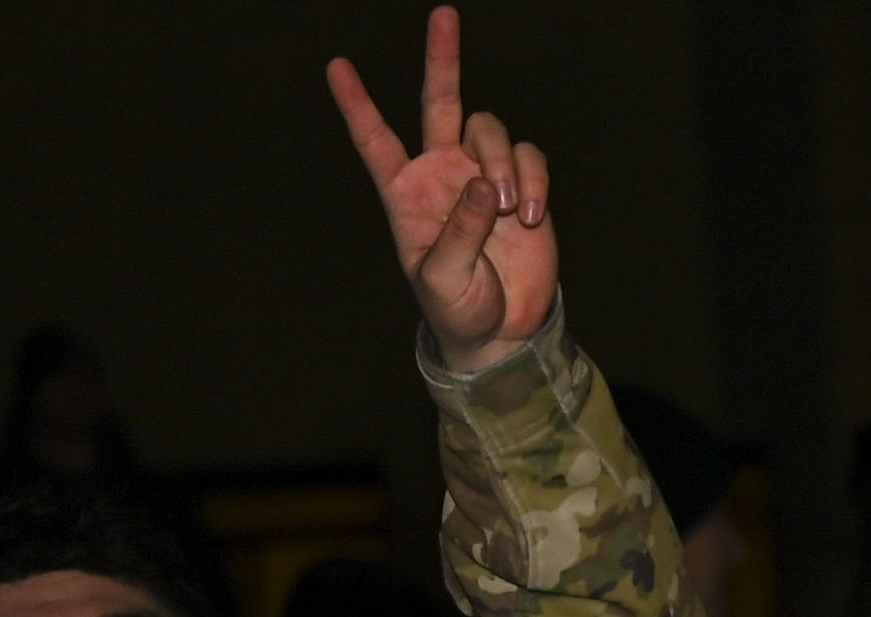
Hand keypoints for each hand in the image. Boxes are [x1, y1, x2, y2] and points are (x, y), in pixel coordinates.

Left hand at [330, 8, 560, 376]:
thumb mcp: (442, 278)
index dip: (356, 104)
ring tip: (509, 210)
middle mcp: (441, 172)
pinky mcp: (524, 188)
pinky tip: (530, 218)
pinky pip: (530, 159)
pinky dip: (534, 181)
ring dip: (503, 164)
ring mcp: (483, 175)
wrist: (503, 331)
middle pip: (439, 101)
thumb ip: (459, 231)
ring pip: (491, 131)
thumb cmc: (457, 307)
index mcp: (405, 192)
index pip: (374, 139)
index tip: (337, 66)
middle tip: (444, 15)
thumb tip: (483, 184)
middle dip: (442, 58)